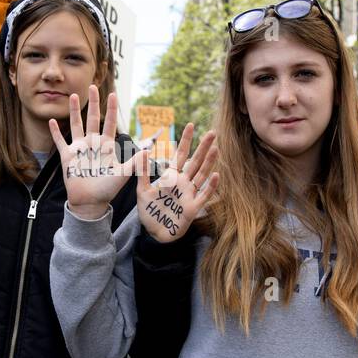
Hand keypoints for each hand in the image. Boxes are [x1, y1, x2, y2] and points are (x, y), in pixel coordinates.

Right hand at [50, 84, 142, 219]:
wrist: (91, 202)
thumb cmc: (108, 189)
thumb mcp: (123, 175)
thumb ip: (135, 163)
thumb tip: (149, 151)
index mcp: (106, 145)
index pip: (110, 122)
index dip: (111, 109)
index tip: (113, 94)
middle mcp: (93, 143)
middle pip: (93, 118)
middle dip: (93, 103)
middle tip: (92, 86)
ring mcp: (79, 149)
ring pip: (76, 125)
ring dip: (74, 111)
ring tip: (72, 96)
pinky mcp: (67, 157)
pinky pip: (61, 141)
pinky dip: (56, 132)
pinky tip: (52, 120)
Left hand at [137, 123, 218, 241]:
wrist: (153, 232)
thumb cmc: (149, 211)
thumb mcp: (141, 190)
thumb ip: (142, 172)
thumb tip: (143, 152)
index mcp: (171, 176)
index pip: (180, 154)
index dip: (186, 140)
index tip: (191, 125)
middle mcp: (183, 183)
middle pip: (195, 161)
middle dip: (203, 147)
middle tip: (213, 132)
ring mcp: (189, 194)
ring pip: (202, 175)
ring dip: (209, 162)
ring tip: (216, 148)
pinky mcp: (192, 208)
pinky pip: (203, 195)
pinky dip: (210, 186)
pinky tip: (215, 175)